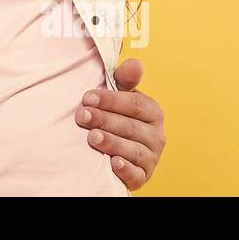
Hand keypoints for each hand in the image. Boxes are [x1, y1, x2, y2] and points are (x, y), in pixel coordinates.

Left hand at [77, 58, 165, 190]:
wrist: (117, 150)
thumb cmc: (116, 116)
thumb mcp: (120, 96)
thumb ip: (124, 79)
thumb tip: (135, 62)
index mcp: (152, 112)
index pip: (134, 103)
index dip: (110, 100)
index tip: (87, 97)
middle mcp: (156, 135)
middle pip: (130, 126)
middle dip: (104, 119)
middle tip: (82, 116)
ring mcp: (151, 157)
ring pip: (133, 150)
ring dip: (112, 143)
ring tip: (92, 137)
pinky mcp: (143, 176)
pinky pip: (137, 175)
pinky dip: (126, 170)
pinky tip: (113, 164)